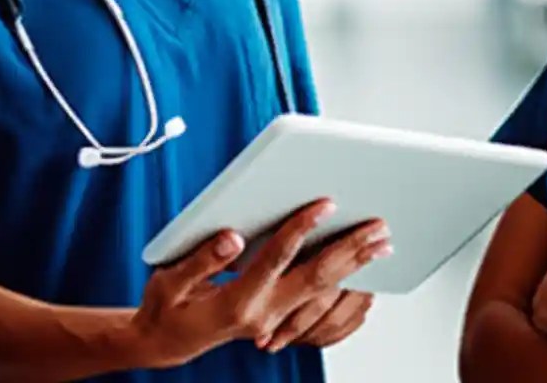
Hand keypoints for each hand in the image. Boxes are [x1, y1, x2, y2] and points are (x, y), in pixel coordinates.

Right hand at [132, 200, 389, 367]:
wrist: (166, 342)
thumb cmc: (167, 308)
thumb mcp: (170, 282)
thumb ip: (201, 259)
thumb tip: (232, 236)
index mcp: (237, 302)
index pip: (277, 259)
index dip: (301, 228)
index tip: (325, 204)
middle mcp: (263, 314)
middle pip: (316, 279)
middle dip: (349, 250)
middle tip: (377, 226)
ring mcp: (274, 320)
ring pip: (323, 291)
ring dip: (354, 267)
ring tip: (380, 244)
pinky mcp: (278, 319)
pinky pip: (320, 307)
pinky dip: (345, 288)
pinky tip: (360, 270)